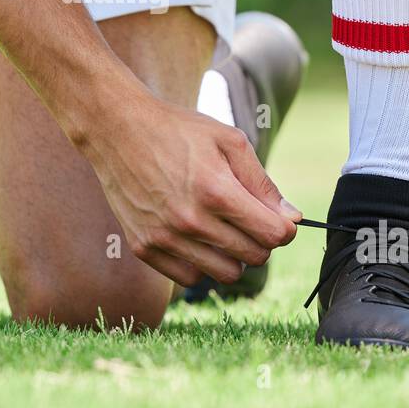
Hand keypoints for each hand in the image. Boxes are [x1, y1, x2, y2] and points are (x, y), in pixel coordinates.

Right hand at [82, 91, 300, 286]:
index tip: (278, 218)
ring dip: (234, 256)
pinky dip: (201, 264)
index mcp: (216, 191)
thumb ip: (262, 183)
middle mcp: (190, 220)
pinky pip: (190, 278)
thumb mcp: (228, 141)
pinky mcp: (144, 247)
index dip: (284, 228)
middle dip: (261, 240)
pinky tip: (197, 239)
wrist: (117, 129)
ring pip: (226, 274)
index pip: (274, 235)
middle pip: (254, 257)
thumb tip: (292, 218)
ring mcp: (164, 237)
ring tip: (223, 229)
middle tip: (248, 219)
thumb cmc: (177, 129)